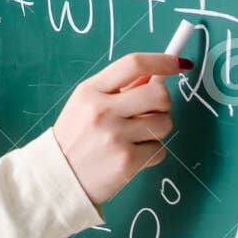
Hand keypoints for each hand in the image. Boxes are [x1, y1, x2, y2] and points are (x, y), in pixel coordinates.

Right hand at [52, 52, 185, 208]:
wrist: (58, 177)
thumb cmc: (76, 137)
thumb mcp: (86, 104)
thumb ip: (118, 88)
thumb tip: (155, 74)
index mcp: (90, 91)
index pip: (133, 64)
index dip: (163, 61)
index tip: (179, 63)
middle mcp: (102, 111)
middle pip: (158, 93)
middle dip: (164, 102)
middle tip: (153, 111)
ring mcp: (115, 137)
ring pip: (164, 123)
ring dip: (157, 130)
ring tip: (135, 137)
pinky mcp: (127, 161)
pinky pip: (159, 150)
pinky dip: (150, 153)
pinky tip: (130, 156)